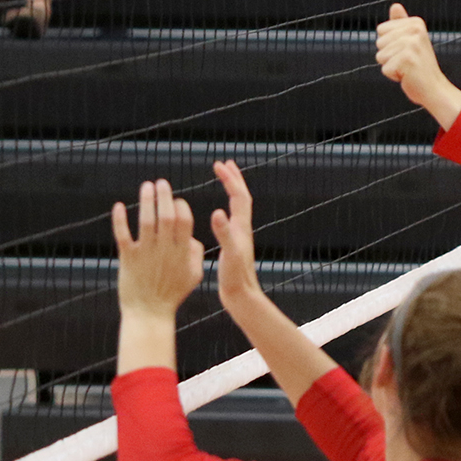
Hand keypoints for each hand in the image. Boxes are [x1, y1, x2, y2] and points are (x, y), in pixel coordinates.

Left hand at [112, 179, 203, 318]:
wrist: (149, 314)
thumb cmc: (172, 294)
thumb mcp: (194, 275)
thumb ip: (196, 253)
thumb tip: (190, 235)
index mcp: (181, 251)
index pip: (184, 220)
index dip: (181, 207)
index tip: (176, 201)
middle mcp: (164, 249)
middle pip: (166, 215)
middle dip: (164, 196)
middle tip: (161, 182)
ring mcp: (146, 253)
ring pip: (146, 221)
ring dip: (146, 200)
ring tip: (146, 186)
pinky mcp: (128, 258)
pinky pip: (123, 234)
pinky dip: (120, 219)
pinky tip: (119, 205)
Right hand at [208, 160, 259, 306]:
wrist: (242, 296)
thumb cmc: (236, 278)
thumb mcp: (229, 253)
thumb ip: (223, 233)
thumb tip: (217, 211)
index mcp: (241, 227)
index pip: (238, 195)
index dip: (230, 179)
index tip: (219, 164)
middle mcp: (243, 229)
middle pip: (241, 197)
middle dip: (233, 179)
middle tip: (224, 163)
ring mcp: (239, 236)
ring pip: (237, 207)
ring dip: (231, 191)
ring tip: (224, 180)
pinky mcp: (234, 245)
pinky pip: (230, 219)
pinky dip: (225, 209)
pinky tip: (218, 215)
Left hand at [376, 3, 460, 124]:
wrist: (434, 88)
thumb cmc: (421, 65)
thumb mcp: (411, 40)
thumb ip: (401, 23)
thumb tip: (395, 6)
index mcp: (416, 23)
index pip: (381, 29)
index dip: (390, 44)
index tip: (406, 50)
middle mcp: (415, 31)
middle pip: (379, 42)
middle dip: (389, 55)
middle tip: (407, 61)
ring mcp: (411, 45)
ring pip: (380, 56)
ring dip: (391, 66)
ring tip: (408, 67)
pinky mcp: (406, 60)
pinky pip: (384, 69)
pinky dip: (393, 76)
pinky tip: (408, 75)